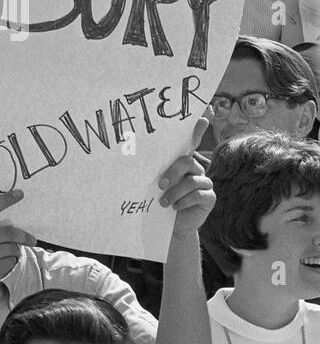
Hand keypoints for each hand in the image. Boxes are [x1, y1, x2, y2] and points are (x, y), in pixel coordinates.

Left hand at [159, 116, 215, 237]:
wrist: (170, 225)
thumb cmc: (159, 199)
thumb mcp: (154, 183)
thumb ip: (155, 170)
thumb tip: (134, 153)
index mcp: (182, 162)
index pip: (190, 143)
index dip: (197, 131)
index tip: (202, 118)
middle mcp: (196, 169)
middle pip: (187, 162)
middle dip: (172, 172)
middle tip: (159, 185)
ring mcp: (205, 183)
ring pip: (192, 181)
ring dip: (175, 192)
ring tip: (164, 202)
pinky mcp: (210, 197)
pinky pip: (199, 195)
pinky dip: (184, 201)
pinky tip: (175, 207)